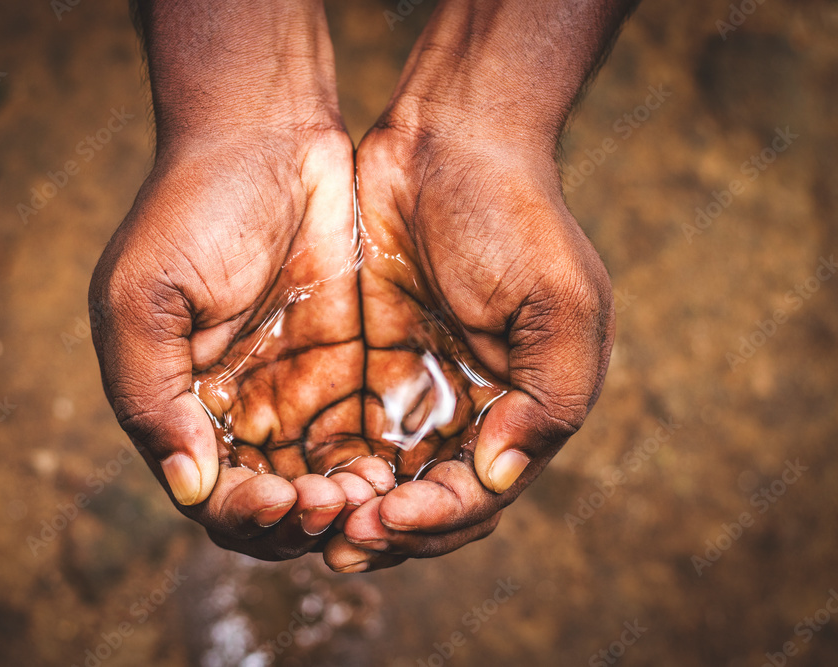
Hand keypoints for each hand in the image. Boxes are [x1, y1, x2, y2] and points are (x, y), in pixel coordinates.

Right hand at [90, 125, 397, 559]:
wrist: (268, 132)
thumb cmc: (191, 207)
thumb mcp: (143, 298)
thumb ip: (152, 397)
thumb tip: (189, 488)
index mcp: (183, 405)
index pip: (213, 497)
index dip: (246, 516)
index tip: (282, 499)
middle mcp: (240, 409)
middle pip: (273, 507)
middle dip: (302, 522)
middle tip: (335, 504)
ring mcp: (297, 389)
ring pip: (323, 484)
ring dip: (345, 506)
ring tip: (370, 492)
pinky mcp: (349, 365)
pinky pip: (365, 436)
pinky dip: (377, 465)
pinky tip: (395, 465)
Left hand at [323, 0, 633, 569]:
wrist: (447, 138)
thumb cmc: (515, 216)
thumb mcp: (560, 304)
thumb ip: (550, 400)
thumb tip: (497, 477)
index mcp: (517, 413)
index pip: (476, 498)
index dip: (437, 521)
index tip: (391, 516)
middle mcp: (462, 414)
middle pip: (423, 506)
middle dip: (386, 531)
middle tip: (342, 541)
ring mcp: (407, 391)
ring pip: (376, 481)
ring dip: (346, 510)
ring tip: (311, 518)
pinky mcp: (358, 364)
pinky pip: (335, 431)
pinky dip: (318, 462)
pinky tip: (291, 475)